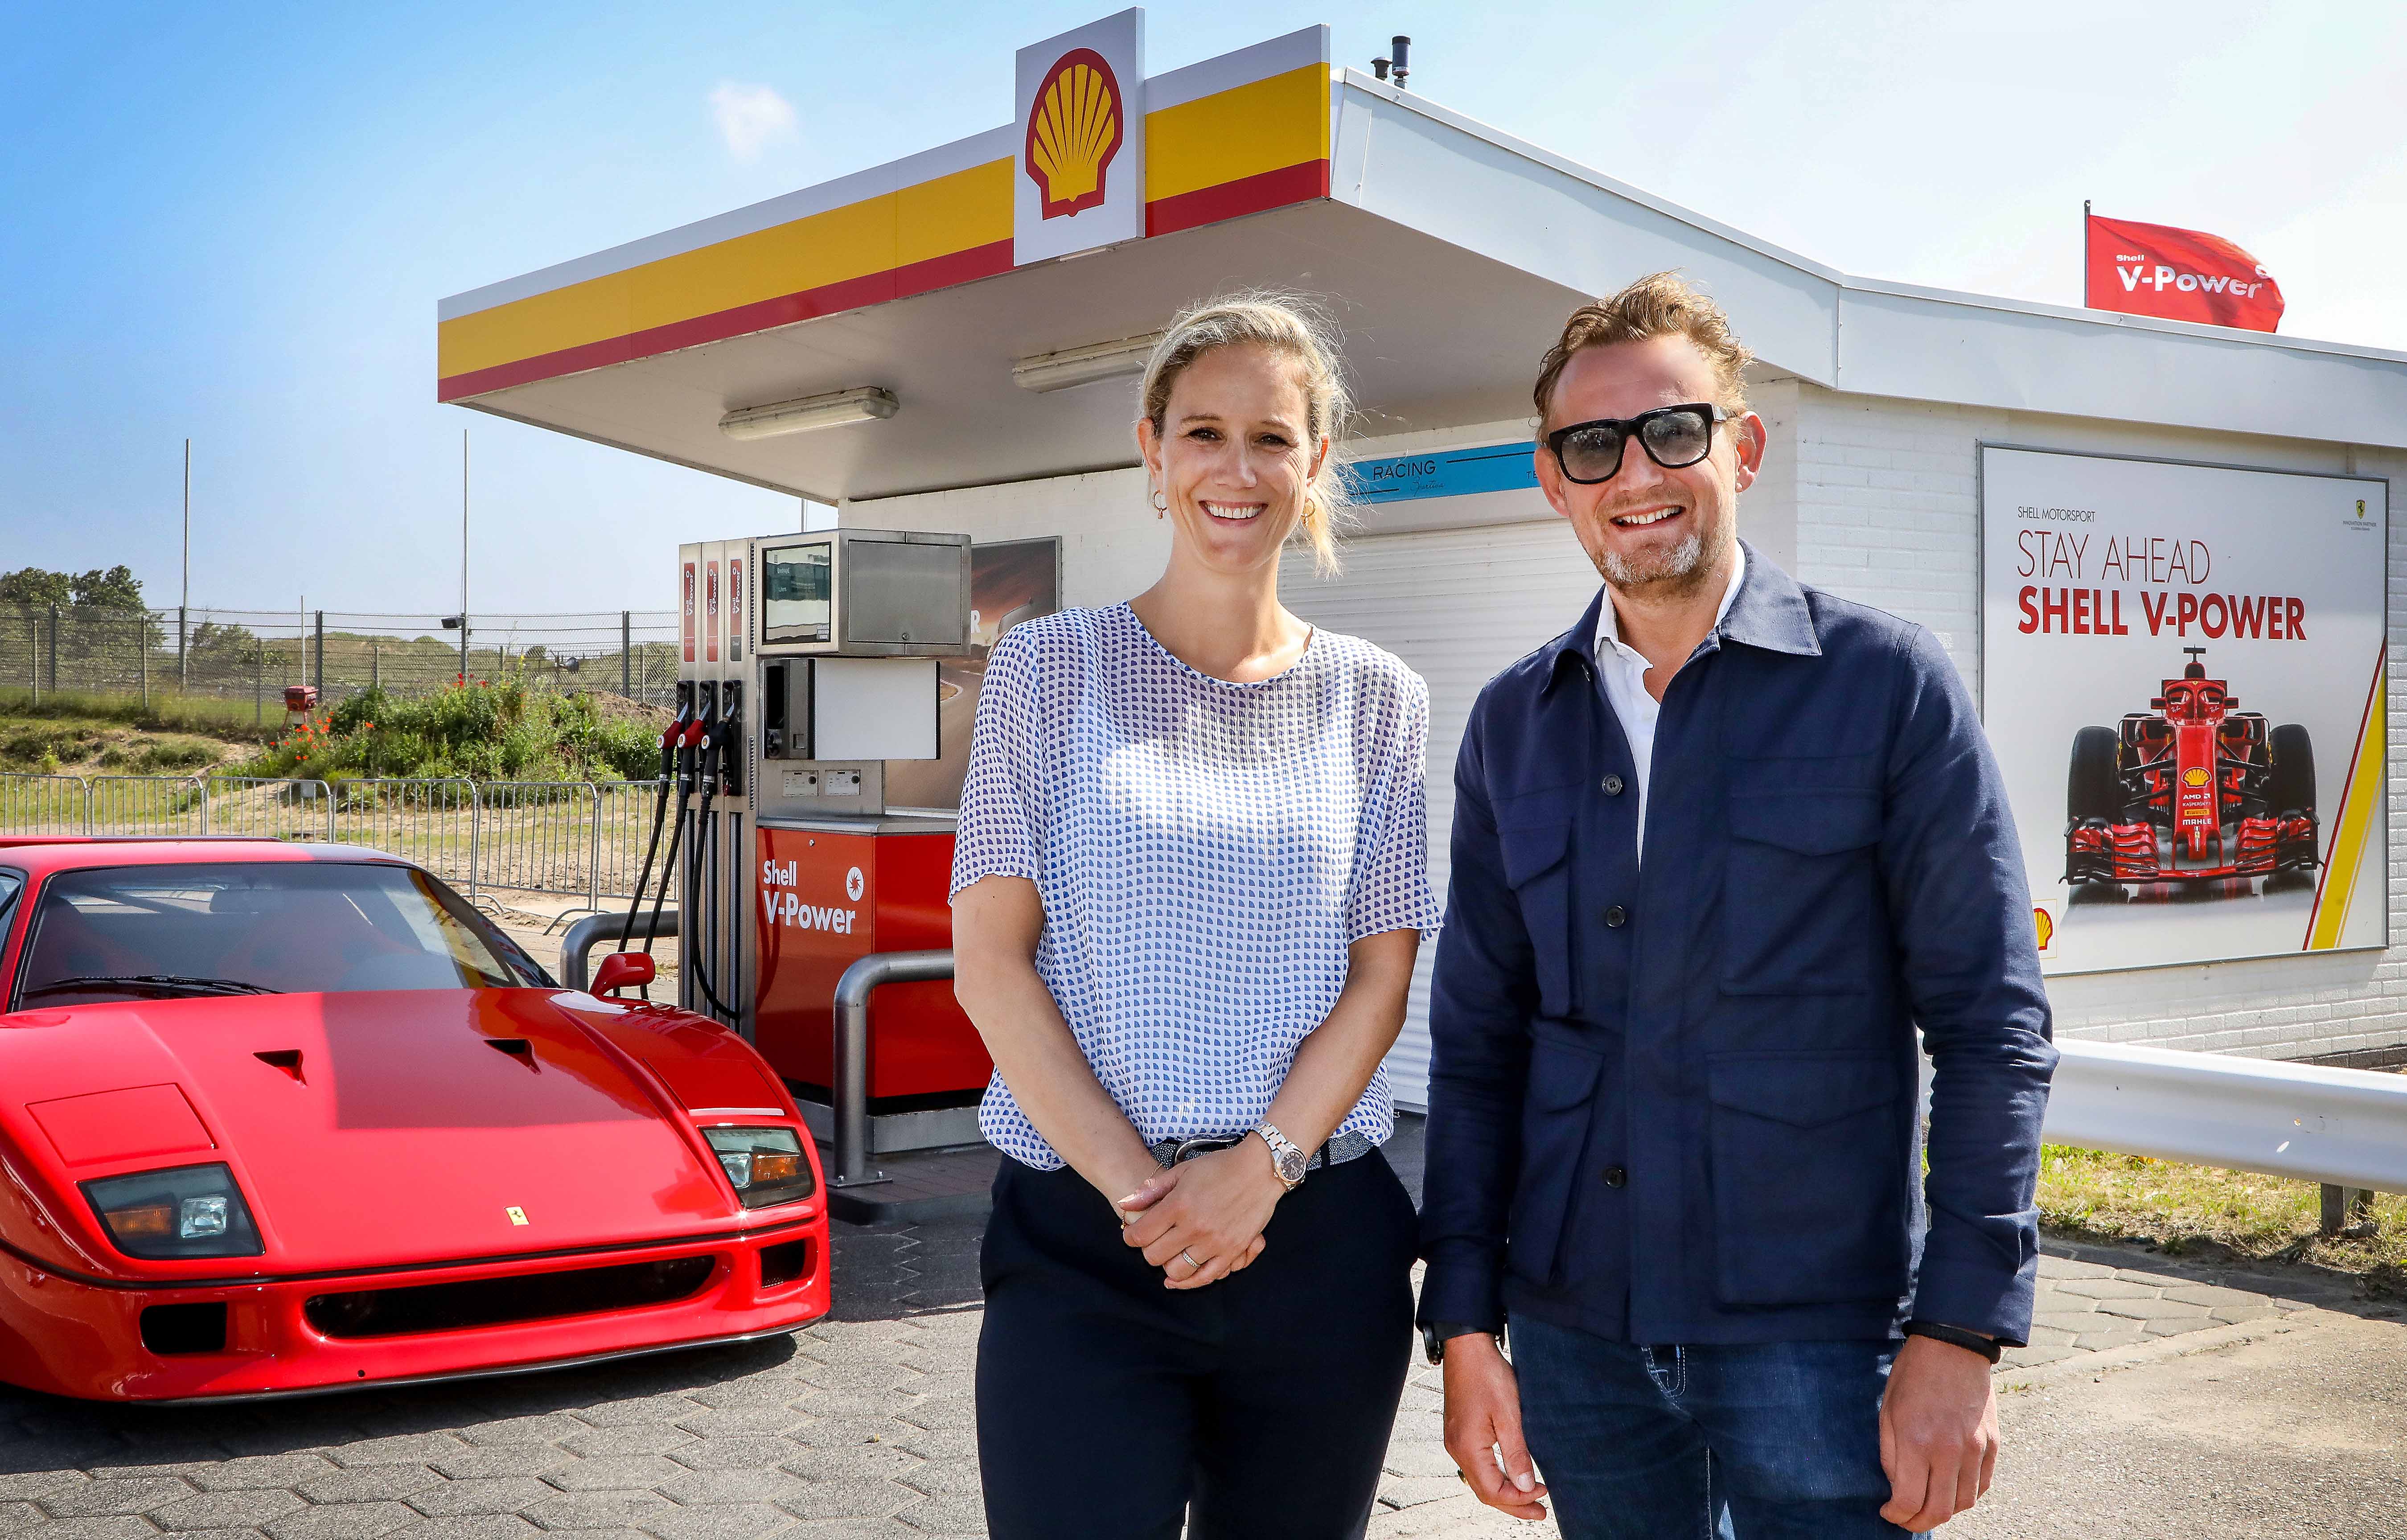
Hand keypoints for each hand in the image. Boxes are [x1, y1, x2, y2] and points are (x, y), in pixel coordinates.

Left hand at [1117, 1142, 1281, 1288]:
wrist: (1259, 1169)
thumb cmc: (1219, 1167)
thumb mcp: (1182, 1171)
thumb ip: (1152, 1190)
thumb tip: (1124, 1204)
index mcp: (1179, 1205)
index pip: (1141, 1235)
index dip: (1131, 1237)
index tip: (1133, 1234)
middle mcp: (1195, 1227)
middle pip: (1155, 1256)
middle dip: (1148, 1250)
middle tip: (1152, 1241)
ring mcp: (1214, 1242)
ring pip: (1177, 1270)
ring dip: (1167, 1265)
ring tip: (1169, 1253)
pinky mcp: (1232, 1251)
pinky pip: (1206, 1277)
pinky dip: (1189, 1281)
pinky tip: (1178, 1278)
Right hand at [1441, 1333, 1547, 1520]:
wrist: (1466, 1347)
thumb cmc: (1487, 1375)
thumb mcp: (1509, 1415)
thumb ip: (1516, 1454)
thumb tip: (1526, 1486)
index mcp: (1467, 1448)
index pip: (1493, 1490)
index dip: (1519, 1499)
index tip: (1544, 1493)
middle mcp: (1456, 1449)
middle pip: (1485, 1491)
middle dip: (1513, 1504)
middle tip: (1540, 1511)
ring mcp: (1455, 1441)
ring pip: (1480, 1480)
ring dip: (1505, 1492)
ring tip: (1529, 1498)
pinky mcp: (1459, 1432)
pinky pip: (1476, 1466)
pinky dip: (1495, 1476)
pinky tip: (1510, 1475)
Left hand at [1879, 1332, 1999, 1530]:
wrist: (1954, 1346)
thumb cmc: (1914, 1375)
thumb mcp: (1888, 1410)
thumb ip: (1891, 1454)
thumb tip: (1897, 1487)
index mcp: (1917, 1441)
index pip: (1909, 1501)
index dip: (1896, 1516)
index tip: (1888, 1513)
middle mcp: (1950, 1450)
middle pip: (1940, 1511)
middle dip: (1918, 1522)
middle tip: (1906, 1519)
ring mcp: (1976, 1449)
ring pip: (1964, 1503)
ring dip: (1944, 1511)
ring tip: (1927, 1503)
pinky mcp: (1993, 1444)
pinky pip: (1982, 1485)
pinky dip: (1966, 1496)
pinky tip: (1950, 1489)